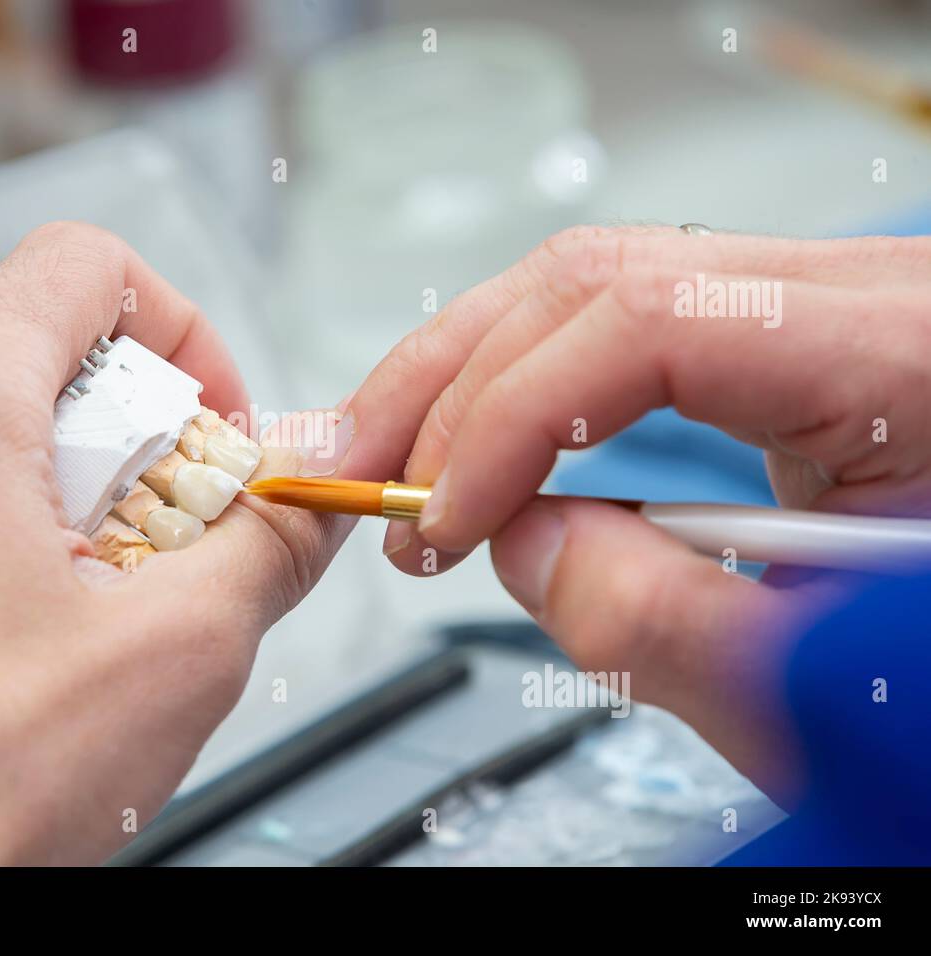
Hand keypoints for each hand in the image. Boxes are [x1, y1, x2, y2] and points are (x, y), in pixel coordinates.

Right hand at [337, 225, 930, 802]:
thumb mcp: (824, 679)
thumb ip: (663, 624)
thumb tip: (518, 540)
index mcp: (895, 352)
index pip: (648, 319)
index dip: (513, 415)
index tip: (445, 521)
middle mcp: (851, 297)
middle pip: (594, 278)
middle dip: (452, 385)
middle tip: (365, 480)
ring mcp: (807, 309)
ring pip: (590, 289)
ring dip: (468, 378)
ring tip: (395, 468)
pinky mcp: (771, 345)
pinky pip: (617, 333)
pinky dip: (524, 391)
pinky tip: (481, 451)